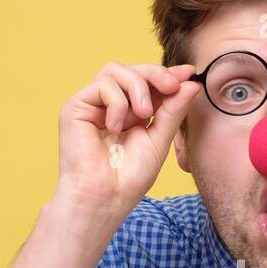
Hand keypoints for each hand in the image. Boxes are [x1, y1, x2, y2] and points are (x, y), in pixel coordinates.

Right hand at [56, 61, 201, 222]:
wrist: (105, 197)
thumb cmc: (129, 177)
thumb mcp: (160, 139)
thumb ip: (173, 110)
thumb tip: (190, 82)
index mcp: (131, 113)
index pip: (148, 83)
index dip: (167, 74)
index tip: (189, 73)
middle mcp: (110, 105)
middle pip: (132, 70)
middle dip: (156, 73)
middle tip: (172, 86)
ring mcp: (92, 105)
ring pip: (116, 70)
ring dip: (137, 87)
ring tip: (143, 115)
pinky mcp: (75, 107)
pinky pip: (102, 85)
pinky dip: (117, 103)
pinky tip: (116, 127)